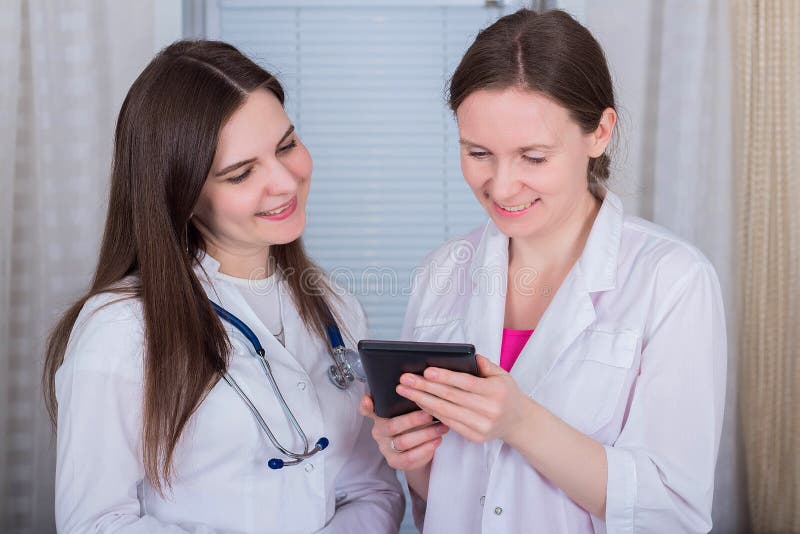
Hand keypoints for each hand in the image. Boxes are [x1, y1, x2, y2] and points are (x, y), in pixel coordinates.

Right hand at [359, 395, 448, 470]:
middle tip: (429, 414)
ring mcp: (385, 448)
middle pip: (392, 425)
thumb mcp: (408, 411)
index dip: (366, 406)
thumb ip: (410, 399)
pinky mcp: (395, 461)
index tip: (368, 399)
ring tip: (441, 427)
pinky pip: (409, 457)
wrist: (416, 451)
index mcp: (379, 416)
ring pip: (403, 442)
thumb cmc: (413, 425)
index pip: (367, 410)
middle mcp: (379, 432)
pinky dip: (425, 449)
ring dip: (425, 434)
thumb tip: (422, 381)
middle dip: (413, 420)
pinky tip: (437, 440)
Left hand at [395, 354, 531, 443]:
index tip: (425, 371)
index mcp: (495, 391)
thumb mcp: (501, 375)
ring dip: (422, 401)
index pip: (465, 383)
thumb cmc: (506, 393)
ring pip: (445, 412)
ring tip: (405, 391)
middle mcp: (489, 410)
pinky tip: (418, 403)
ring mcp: (481, 426)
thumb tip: (460, 355)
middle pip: (450, 398)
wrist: (519, 422)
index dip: (444, 377)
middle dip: (424, 388)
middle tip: (405, 380)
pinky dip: (431, 412)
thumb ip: (482, 364)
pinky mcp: (474, 437)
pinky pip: (448, 423)